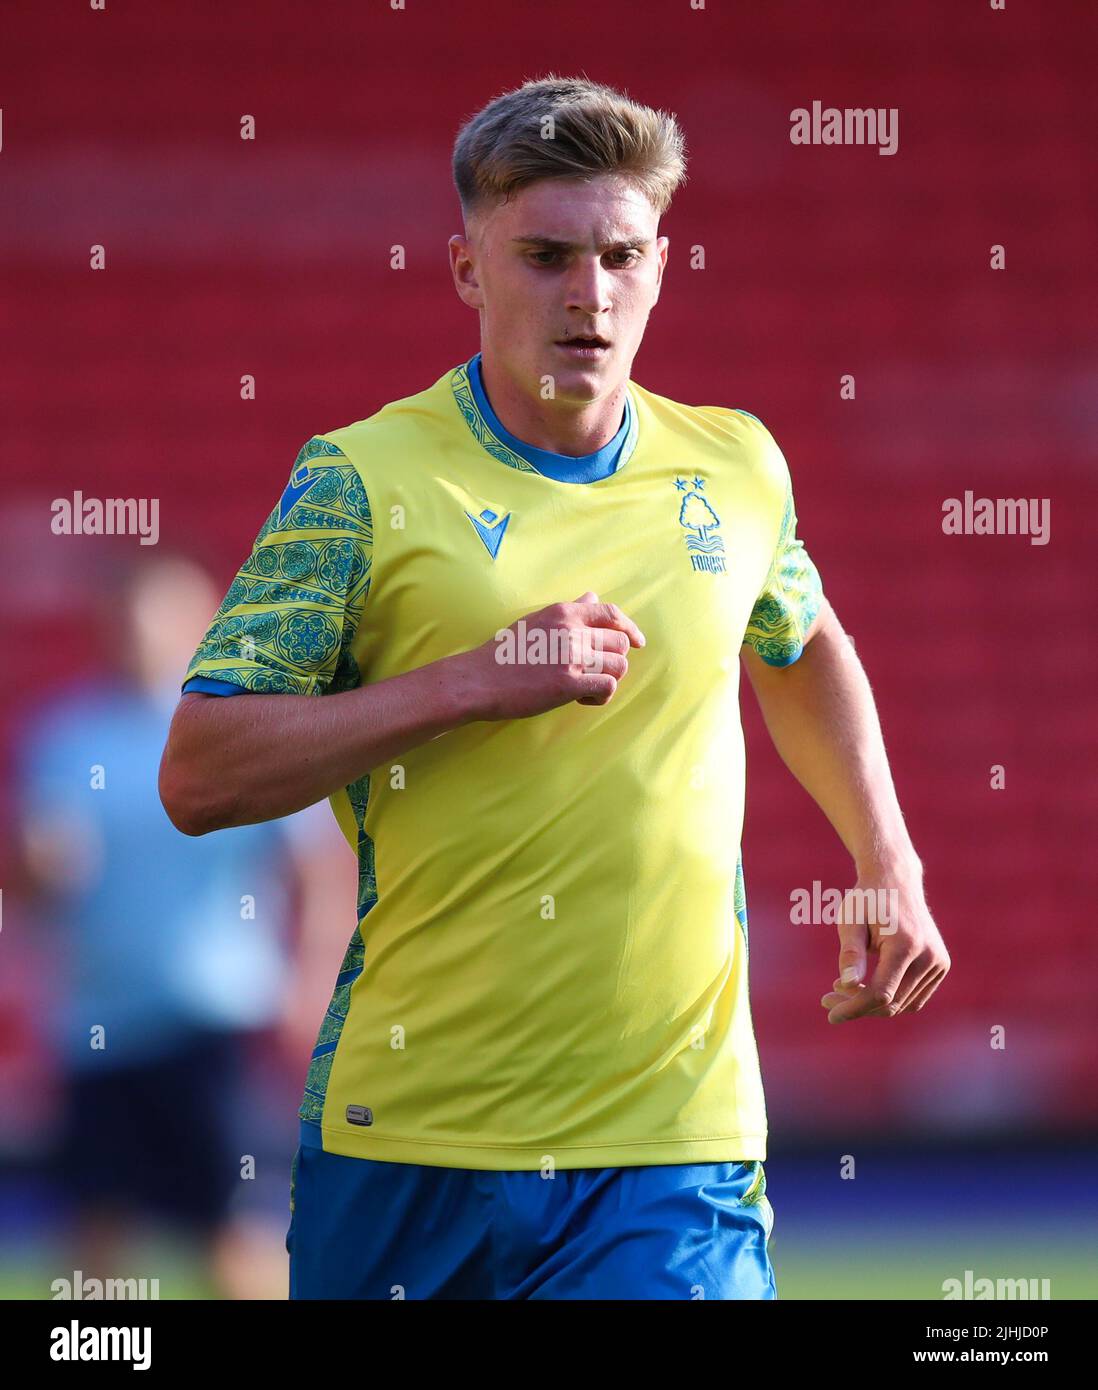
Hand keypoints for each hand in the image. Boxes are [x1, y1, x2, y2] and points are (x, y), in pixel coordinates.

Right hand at [454, 591, 645, 720]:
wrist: (479, 680)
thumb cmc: (506, 653)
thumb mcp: (538, 621)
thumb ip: (569, 610)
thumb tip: (592, 596)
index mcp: (564, 612)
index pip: (611, 613)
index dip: (630, 628)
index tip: (638, 642)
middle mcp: (571, 630)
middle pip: (620, 642)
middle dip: (613, 659)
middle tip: (593, 672)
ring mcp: (571, 657)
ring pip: (619, 666)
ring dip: (608, 679)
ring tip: (585, 687)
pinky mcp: (568, 684)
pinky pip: (607, 687)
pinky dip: (600, 696)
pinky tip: (581, 698)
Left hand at [820, 870, 948, 1022]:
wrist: (895, 880)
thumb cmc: (866, 900)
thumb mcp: (850, 920)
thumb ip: (850, 953)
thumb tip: (846, 984)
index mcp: (906, 945)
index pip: (881, 993)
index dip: (854, 1008)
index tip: (830, 1015)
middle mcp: (929, 956)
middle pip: (892, 1002)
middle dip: (858, 1006)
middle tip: (828, 998)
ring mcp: (939, 963)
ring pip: (903, 1004)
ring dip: (873, 1004)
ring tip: (843, 987)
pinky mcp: (941, 966)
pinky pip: (913, 997)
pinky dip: (890, 999)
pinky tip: (865, 986)